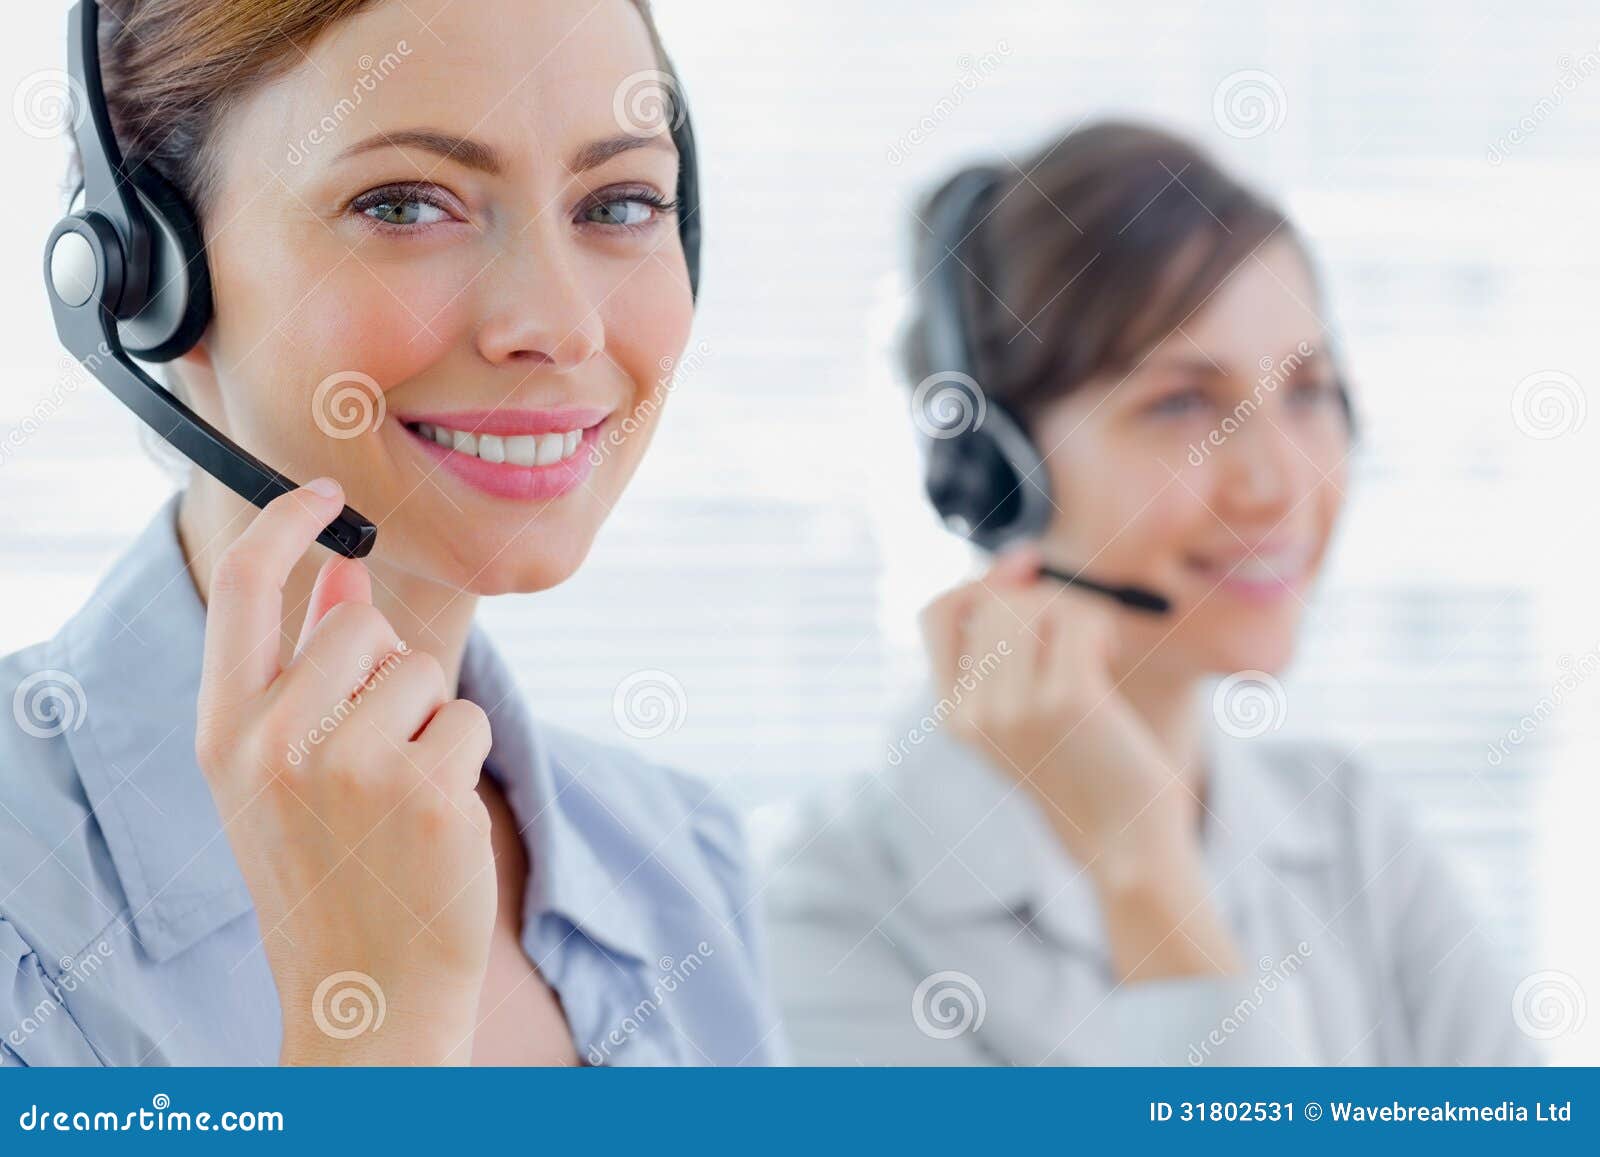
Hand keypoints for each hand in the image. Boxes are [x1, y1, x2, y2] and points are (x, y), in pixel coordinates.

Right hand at [194, 480, 496, 1064]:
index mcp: (224, 733)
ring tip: (399, 796)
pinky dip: (463, 756)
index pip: (240, 588)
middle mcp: (274, 742)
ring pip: (423, 667)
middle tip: (374, 755)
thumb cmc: (330, 869)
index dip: (282, 522)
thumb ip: (308, 662)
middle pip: (359, 622)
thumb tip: (343, 566)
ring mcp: (349, 765)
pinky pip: (467, 715)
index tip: (322, 494)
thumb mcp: (286, 770)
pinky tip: (434, 818)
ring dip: (428, 718)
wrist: (366, 991)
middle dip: (386, 669)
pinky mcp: (425, 788)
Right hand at [920, 547, 1239, 978]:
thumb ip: (1007, 641)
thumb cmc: (1083, 764)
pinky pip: (1077, 621)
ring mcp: (1014, 708)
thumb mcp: (1024, 707)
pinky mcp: (1065, 701)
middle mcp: (971, 713)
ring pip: (1033, 605)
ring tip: (1094, 649)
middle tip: (1078, 634)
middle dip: (1044, 600)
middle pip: (993, 602)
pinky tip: (1108, 655)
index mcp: (952, 715)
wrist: (1124, 841)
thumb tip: (1018, 560)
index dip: (978, 582)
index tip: (1023, 575)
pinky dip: (1097, 627)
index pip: (935, 613)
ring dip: (1073, 612)